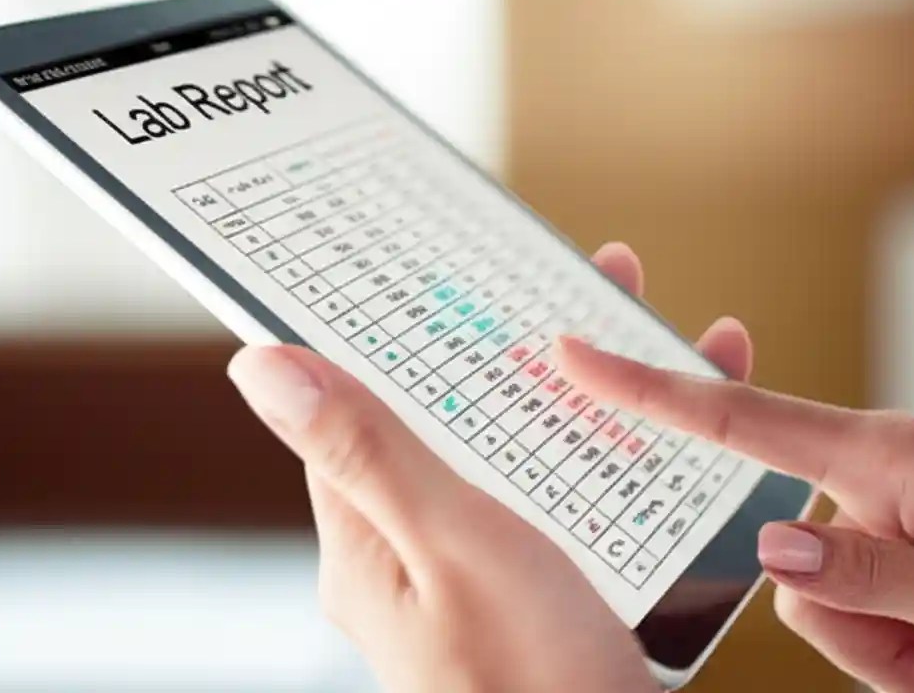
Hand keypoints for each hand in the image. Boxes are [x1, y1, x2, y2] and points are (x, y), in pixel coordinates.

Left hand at [225, 243, 746, 692]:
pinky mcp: (534, 591)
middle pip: (450, 418)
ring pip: (512, 449)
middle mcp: (412, 552)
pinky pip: (556, 493)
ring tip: (634, 326)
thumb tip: (263, 367)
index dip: (395, 331)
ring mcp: (476, 572)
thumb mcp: (453, 548)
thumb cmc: (530, 683)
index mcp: (368, 540)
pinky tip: (650, 426)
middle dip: (509, 345)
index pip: (357, 405)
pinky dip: (598, 447)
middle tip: (576, 280)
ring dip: (565, 386)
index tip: (434, 263)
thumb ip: (371, 453)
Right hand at [558, 338, 913, 692]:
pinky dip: (913, 648)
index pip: (749, 420)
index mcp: (903, 458)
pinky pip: (868, 607)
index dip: (653, 389)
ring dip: (896, 650)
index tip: (580, 354)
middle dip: (861, 628)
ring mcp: (911, 512)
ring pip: (829, 598)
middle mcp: (898, 472)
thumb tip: (769, 543)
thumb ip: (868, 575)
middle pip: (799, 560)